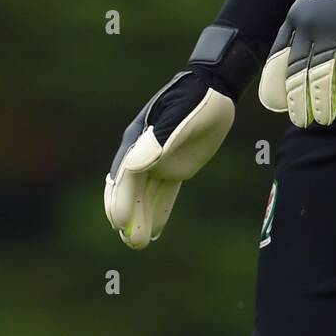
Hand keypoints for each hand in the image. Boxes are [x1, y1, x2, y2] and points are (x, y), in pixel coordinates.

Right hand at [104, 69, 235, 249]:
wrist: (215, 90)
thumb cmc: (197, 100)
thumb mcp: (181, 117)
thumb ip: (159, 141)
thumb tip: (133, 165)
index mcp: (139, 140)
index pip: (125, 175)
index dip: (121, 199)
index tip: (119, 222)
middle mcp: (143, 154)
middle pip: (131, 190)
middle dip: (129, 216)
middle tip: (132, 242)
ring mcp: (158, 163)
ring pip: (146, 196)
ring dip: (142, 219)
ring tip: (140, 245)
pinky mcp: (174, 169)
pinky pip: (163, 194)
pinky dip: (158, 212)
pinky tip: (155, 231)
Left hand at [258, 0, 335, 126]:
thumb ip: (304, 23)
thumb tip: (303, 52)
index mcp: (294, 18)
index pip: (278, 59)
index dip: (275, 86)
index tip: (276, 105)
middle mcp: (309, 27)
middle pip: (298, 74)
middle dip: (298, 102)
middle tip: (302, 121)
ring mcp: (334, 31)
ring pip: (322, 77)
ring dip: (322, 103)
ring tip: (324, 120)